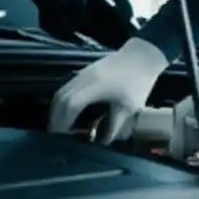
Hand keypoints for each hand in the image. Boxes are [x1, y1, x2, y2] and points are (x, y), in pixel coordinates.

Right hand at [48, 37, 168, 144]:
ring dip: (57, 111)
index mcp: (94, 87)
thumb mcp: (129, 108)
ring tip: (61, 127)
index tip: (63, 138)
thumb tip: (103, 143)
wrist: (142, 55)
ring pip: (60, 93)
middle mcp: (83, 79)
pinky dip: (62, 102)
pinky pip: (65, 88)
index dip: (63, 123)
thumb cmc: (138, 82)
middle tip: (58, 137)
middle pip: (60, 100)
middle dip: (56, 119)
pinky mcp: (83, 72)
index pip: (70, 106)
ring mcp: (82, 74)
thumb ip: (114, 127)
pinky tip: (68, 112)